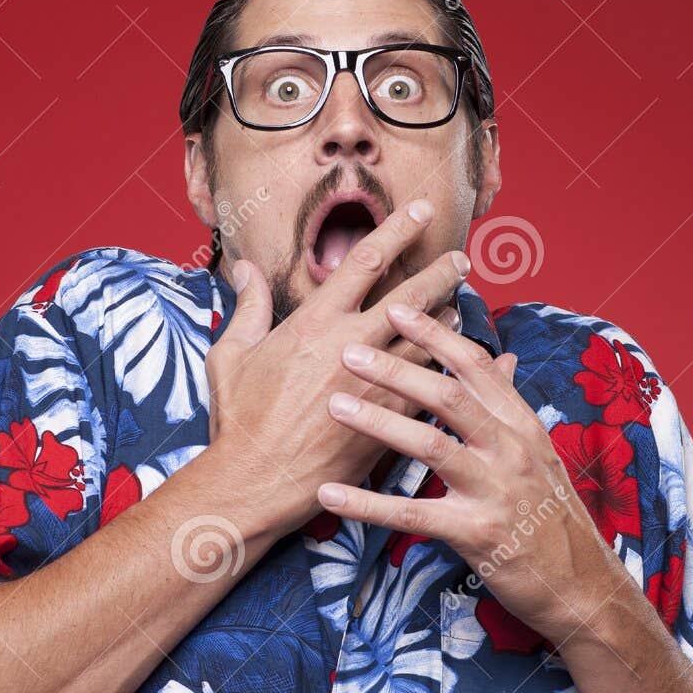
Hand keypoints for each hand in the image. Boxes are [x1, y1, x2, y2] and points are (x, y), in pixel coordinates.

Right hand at [204, 199, 470, 536]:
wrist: (257, 480)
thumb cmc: (239, 419)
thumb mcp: (230, 355)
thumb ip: (246, 307)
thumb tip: (244, 268)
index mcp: (315, 323)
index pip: (365, 261)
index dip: (398, 231)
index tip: (420, 212)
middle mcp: (353, 346)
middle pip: (412, 295)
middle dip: (441, 271)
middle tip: (462, 258)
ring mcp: (377, 384)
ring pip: (429, 340)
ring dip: (448, 320)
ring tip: (459, 304)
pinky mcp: (391, 419)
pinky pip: (432, 386)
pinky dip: (448, 369)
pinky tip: (458, 361)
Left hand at [313, 303, 629, 637]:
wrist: (581, 584)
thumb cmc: (551, 516)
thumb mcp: (538, 453)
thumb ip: (510, 407)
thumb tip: (501, 358)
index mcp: (521, 425)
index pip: (476, 367)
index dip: (435, 335)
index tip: (395, 308)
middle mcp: (511, 450)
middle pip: (449, 396)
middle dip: (396, 368)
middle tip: (348, 349)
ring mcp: (496, 490)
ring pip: (432, 445)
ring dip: (380, 423)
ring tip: (336, 405)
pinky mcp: (477, 533)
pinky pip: (413, 515)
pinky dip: (367, 505)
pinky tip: (330, 494)